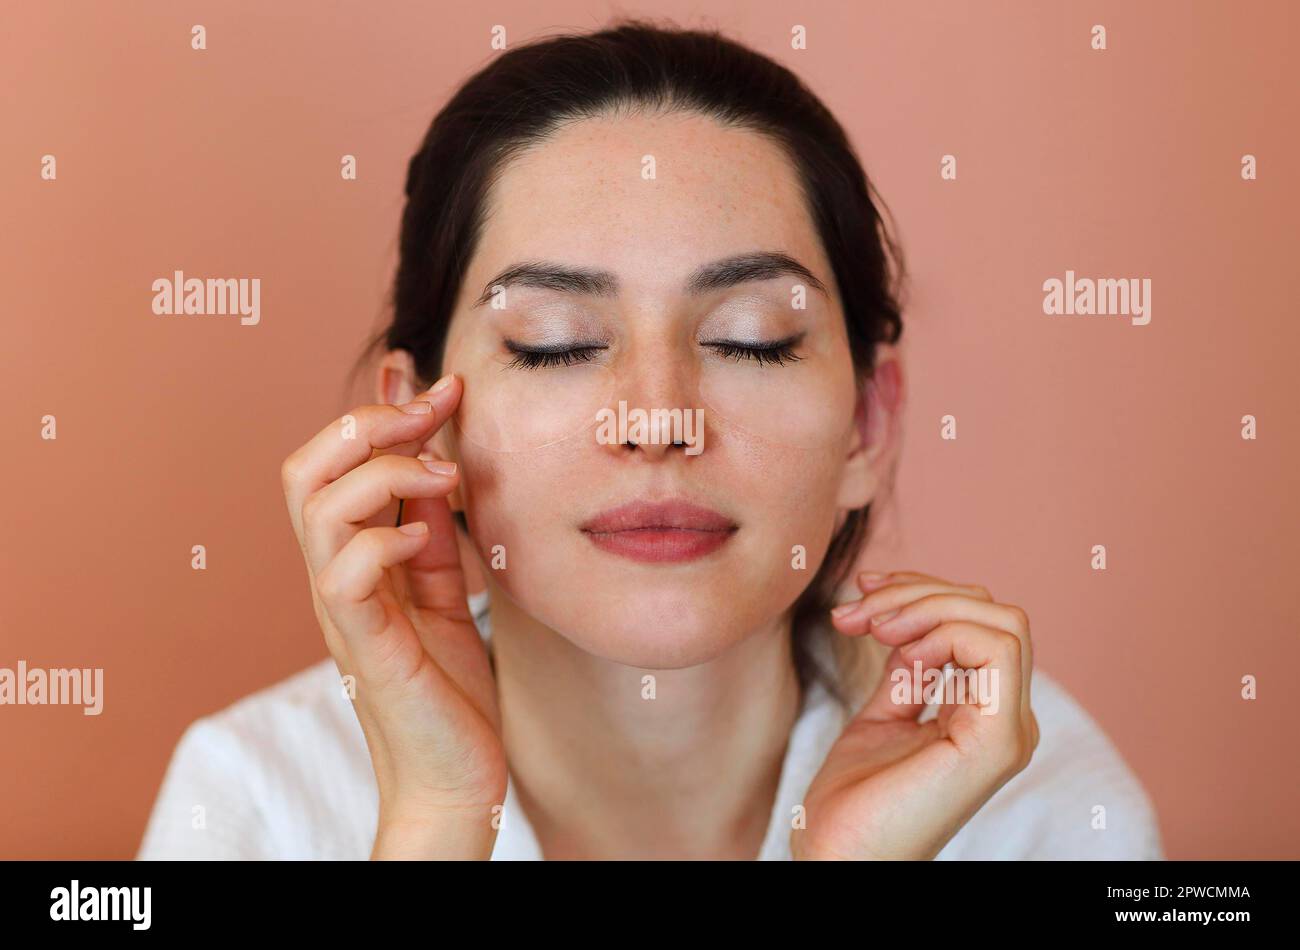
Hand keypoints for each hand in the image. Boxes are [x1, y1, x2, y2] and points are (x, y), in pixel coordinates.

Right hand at [280, 374, 504, 858]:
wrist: (454, 779)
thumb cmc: (448, 688)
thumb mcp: (446, 587)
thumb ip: (434, 527)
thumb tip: (436, 454)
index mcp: (352, 558)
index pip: (335, 462)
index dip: (385, 411)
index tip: (447, 385)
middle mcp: (334, 576)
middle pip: (305, 467)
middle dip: (369, 421)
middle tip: (436, 413)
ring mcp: (342, 609)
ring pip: (316, 504)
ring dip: (385, 471)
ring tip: (444, 479)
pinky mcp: (364, 646)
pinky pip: (345, 570)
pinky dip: (384, 538)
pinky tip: (423, 542)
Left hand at [793, 570, 1038, 859]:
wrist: (839, 854)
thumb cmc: (856, 795)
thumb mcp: (886, 710)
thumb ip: (910, 666)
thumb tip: (914, 614)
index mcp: (987, 713)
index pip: (980, 622)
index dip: (922, 592)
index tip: (862, 594)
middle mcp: (1008, 720)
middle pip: (991, 612)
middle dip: (918, 592)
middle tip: (856, 611)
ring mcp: (1009, 730)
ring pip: (1000, 620)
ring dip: (925, 605)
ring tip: (869, 625)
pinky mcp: (998, 739)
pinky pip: (995, 649)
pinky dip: (942, 630)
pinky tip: (897, 648)